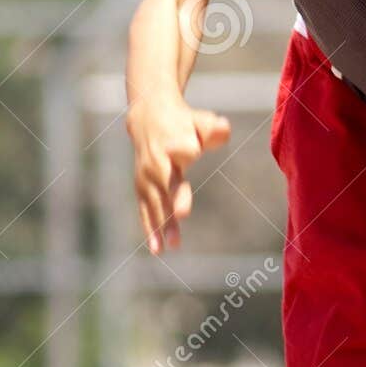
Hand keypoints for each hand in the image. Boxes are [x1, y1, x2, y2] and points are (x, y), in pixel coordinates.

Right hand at [127, 98, 230, 252]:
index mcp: (173, 141)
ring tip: (174, 245)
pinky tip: (157, 248)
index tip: (192, 150)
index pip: (182, 146)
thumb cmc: (183, 122)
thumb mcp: (199, 119)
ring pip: (157, 201)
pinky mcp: (142, 187)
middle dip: (174, 197)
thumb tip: (223, 130)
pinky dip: (150, 228)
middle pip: (167, 180)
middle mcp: (158, 160)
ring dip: (164, 223)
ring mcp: (147, 176)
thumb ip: (213, 128)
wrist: (148, 118)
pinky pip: (146, 209)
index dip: (186, 148)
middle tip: (182, 214)